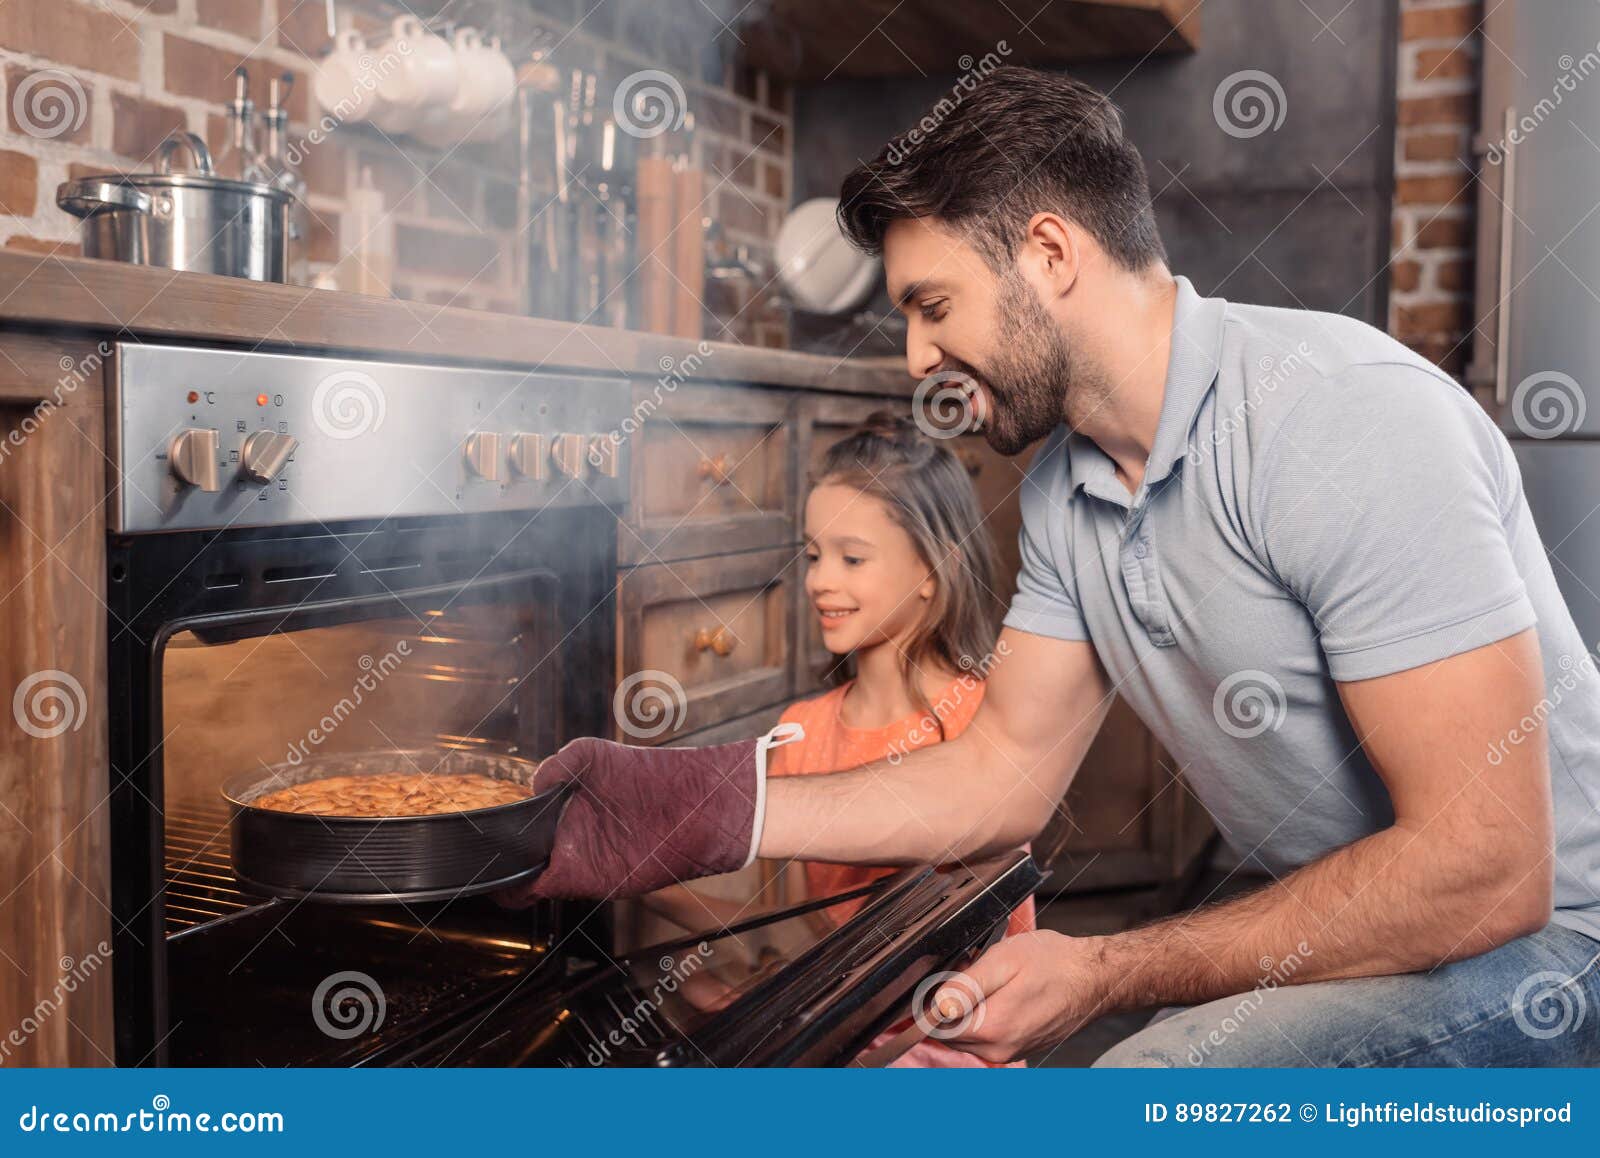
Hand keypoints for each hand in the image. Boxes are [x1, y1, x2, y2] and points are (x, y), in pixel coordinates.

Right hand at [492, 735, 761, 905]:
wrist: (701, 803)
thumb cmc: (655, 775)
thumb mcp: (597, 755)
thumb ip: (561, 762)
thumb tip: (533, 784)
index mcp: (565, 814)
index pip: (518, 833)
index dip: (495, 836)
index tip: (475, 833)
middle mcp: (567, 841)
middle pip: (514, 860)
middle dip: (490, 860)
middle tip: (473, 851)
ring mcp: (579, 862)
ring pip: (523, 879)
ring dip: (502, 875)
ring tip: (486, 861)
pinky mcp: (593, 878)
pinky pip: (546, 889)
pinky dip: (521, 888)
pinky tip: (515, 870)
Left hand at [931, 930, 1114, 1063]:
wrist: (1095, 978)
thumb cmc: (1054, 964)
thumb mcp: (1004, 961)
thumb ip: (966, 986)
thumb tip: (935, 1005)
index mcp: (991, 1028)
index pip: (935, 1026)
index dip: (930, 998)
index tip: (943, 975)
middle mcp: (997, 1049)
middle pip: (947, 1031)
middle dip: (947, 1002)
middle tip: (967, 969)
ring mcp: (1008, 1051)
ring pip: (965, 1033)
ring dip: (965, 1007)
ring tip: (987, 977)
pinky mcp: (1017, 1047)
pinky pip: (985, 1034)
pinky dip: (982, 1013)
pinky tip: (999, 990)